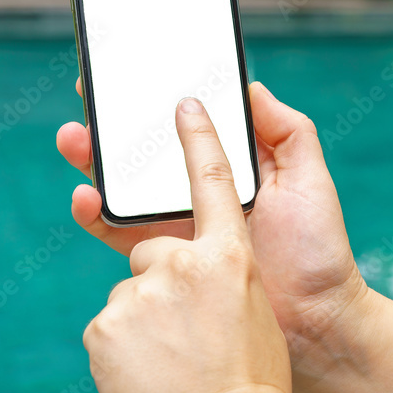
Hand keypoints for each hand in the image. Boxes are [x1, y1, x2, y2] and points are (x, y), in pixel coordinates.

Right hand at [57, 80, 367, 386]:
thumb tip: (249, 85)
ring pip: (124, 186)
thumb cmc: (317, 251)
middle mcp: (199, 192)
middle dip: (112, 121)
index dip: (158, 96)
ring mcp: (178, 226)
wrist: (314, 324)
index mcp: (231, 168)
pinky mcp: (163, 261)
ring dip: (93, 159)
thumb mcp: (309, 180)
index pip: (189, 124)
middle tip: (87, 94)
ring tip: (75, 137)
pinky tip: (86, 196)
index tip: (129, 68)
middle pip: (146, 150)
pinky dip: (96, 213)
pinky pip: (119, 233)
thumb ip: (288, 131)